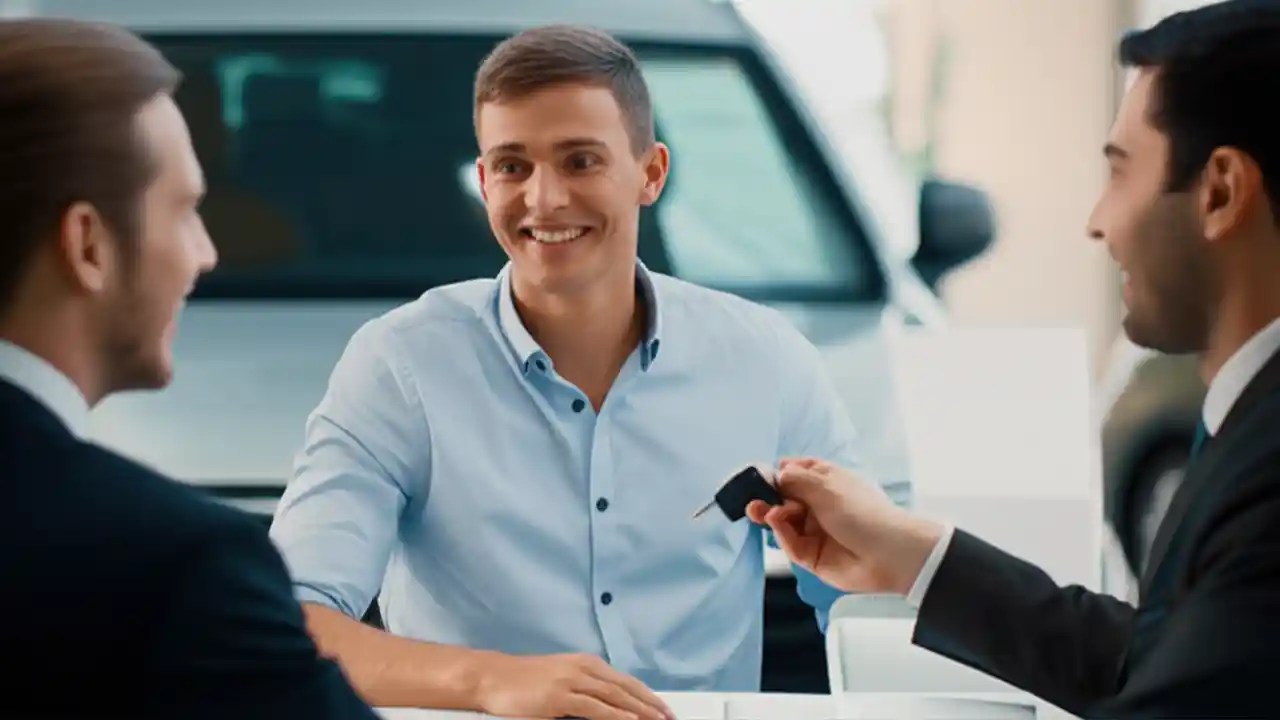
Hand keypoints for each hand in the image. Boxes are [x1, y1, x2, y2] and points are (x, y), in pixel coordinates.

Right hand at [475, 652, 673, 719]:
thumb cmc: (523, 681)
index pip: (625, 681)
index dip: (647, 695)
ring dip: (640, 711)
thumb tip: (610, 704)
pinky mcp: (560, 697)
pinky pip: (595, 708)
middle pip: (626, 688)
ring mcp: (572, 681)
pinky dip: (616, 715)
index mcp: (586, 663)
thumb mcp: (560, 678)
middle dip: (651, 704)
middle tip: (669, 717)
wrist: (493, 676)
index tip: (663, 709)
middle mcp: (583, 668)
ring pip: (615, 697)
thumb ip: (585, 688)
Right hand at [747, 458, 942, 594]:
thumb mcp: (825, 486)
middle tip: (753, 499)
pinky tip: (778, 521)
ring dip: (770, 515)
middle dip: (767, 498)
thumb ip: (794, 479)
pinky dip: (782, 533)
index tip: (761, 476)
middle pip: (784, 499)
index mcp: (826, 481)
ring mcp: (815, 531)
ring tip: (759, 510)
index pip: (795, 473)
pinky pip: (790, 543)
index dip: (778, 474)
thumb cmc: (861, 513)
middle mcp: (819, 505)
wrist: (888, 555)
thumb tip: (774, 473)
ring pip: (783, 522)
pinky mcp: (812, 556)